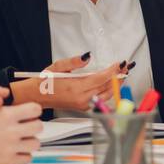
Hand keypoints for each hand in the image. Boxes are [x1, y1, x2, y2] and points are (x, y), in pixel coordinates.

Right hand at [0, 81, 42, 163]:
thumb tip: (5, 92)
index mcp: (6, 115)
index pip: (35, 110)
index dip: (32, 110)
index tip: (26, 113)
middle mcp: (11, 131)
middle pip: (38, 127)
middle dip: (33, 125)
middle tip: (24, 126)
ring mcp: (9, 147)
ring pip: (35, 144)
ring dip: (30, 140)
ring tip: (21, 139)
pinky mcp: (5, 160)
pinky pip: (26, 159)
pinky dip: (24, 155)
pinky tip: (15, 151)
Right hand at [9, 53, 128, 110]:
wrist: (36, 97)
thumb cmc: (46, 82)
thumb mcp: (57, 66)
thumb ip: (74, 61)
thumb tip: (88, 56)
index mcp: (76, 87)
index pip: (101, 78)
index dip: (113, 70)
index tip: (120, 63)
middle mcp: (82, 98)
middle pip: (107, 87)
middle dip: (119, 76)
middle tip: (127, 66)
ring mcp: (84, 104)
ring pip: (107, 94)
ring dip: (117, 84)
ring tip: (123, 73)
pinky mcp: (84, 107)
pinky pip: (102, 99)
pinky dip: (110, 90)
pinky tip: (112, 82)